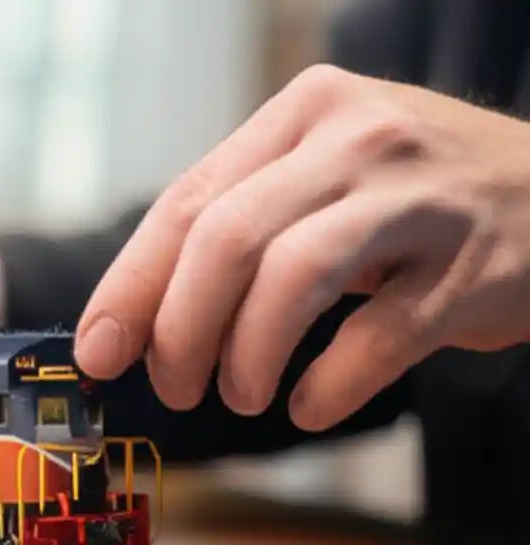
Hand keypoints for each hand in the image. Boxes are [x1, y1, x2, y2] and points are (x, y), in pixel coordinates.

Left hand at [74, 64, 529, 430]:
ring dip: (245, 354)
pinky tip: (310, 402)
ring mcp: (417, 199)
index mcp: (299, 115)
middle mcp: (355, 140)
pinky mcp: (472, 266)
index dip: (131, 286)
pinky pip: (379, 335)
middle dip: (179, 329)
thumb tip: (134, 320)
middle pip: (227, 239)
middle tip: (174, 387)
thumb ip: (237, 227)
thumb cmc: (409, 200)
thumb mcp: (321, 178)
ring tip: (239, 394)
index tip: (98, 350)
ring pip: (293, 276)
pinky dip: (328, 383)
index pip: (188, 202)